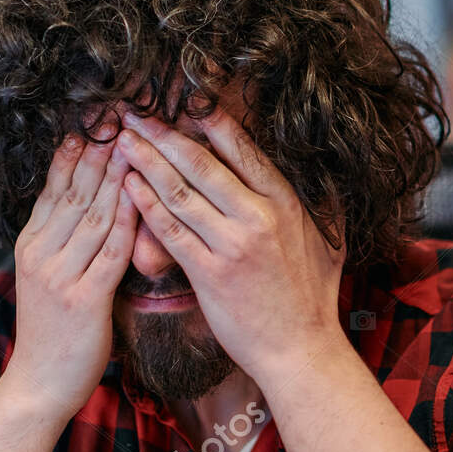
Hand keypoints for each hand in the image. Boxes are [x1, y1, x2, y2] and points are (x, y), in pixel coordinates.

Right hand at [0, 134, 138, 421]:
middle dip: (100, 151)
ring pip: (94, 215)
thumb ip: (70, 244)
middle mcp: (41, 254)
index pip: (57, 187)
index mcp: (32, 245)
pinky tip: (143, 197)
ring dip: (116, 176)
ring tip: (135, 142)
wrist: (38, 386)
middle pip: (75, 192)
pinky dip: (128, 221)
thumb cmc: (56, 334)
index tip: (96, 120)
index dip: (77, 151)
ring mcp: (59, 276)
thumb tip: (93, 208)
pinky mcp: (83, 300)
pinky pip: (111, 252)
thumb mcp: (52, 279)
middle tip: (121, 115)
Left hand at [115, 108, 345, 385]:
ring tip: (122, 141)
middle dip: (164, 134)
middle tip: (135, 112)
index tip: (187, 101)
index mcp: (287, 204)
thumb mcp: (330, 242)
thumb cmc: (313, 299)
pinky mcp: (209, 273)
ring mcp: (232, 245)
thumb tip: (324, 174)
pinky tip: (127, 186)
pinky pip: (170, 231)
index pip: (244, 151)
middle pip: (203, 165)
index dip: (212, 123)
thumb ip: (323, 204)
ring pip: (180, 193)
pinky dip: (146, 205)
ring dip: (146, 163)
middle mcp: (259, 217)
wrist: (300, 350)